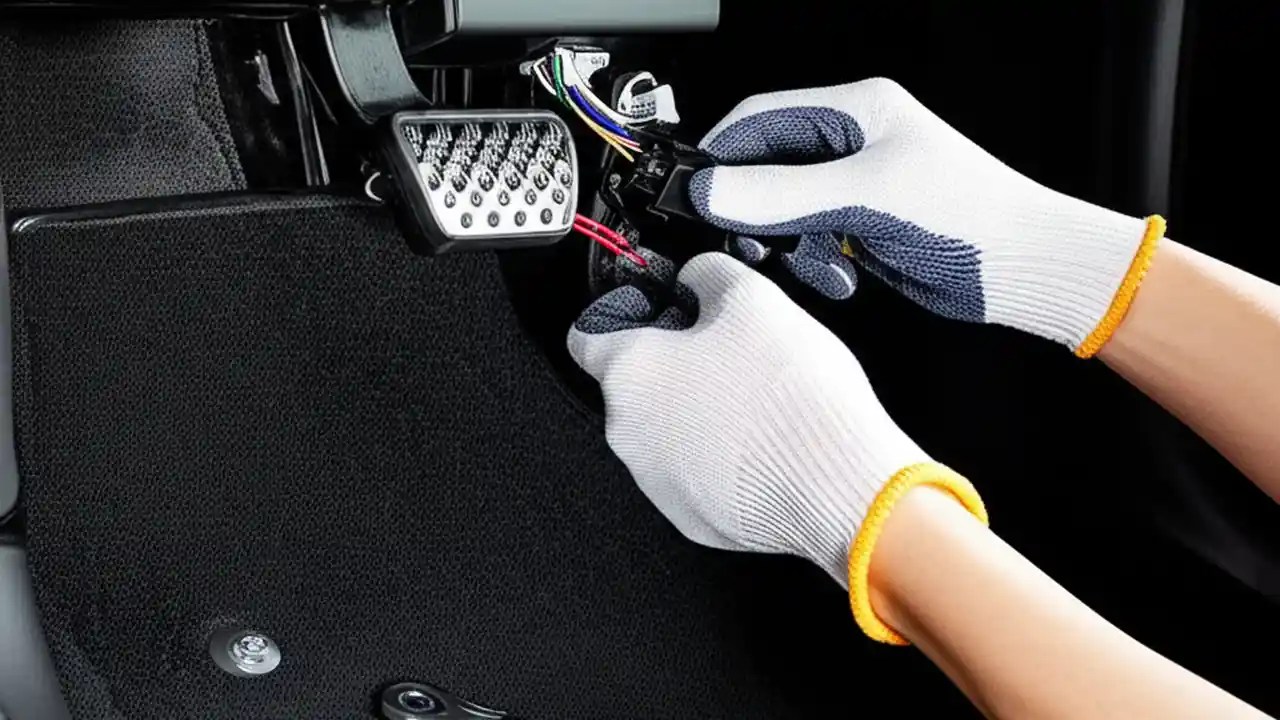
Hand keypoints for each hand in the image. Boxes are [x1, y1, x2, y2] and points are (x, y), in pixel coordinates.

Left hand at [568, 252, 934, 584]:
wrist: (840, 483)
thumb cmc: (791, 392)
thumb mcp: (752, 297)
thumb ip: (707, 275)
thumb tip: (695, 279)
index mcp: (629, 374)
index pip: (586, 337)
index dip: (621, 316)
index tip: (654, 311)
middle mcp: (627, 433)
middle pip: (633, 386)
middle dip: (672, 366)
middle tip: (726, 352)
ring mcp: (656, 482)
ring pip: (663, 432)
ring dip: (696, 412)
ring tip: (754, 401)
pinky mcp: (690, 518)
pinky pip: (692, 475)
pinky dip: (717, 457)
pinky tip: (761, 443)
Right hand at [691, 78, 1159, 355]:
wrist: (1025, 268)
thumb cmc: (969, 216)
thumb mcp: (865, 197)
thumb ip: (782, 193)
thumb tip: (710, 190)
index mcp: (856, 111)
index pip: (759, 119)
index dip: (720, 157)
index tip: (693, 197)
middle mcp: (852, 144)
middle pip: (767, 170)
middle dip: (755, 212)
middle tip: (750, 244)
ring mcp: (857, 188)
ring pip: (785, 213)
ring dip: (790, 246)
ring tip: (820, 266)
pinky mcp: (863, 229)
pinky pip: (811, 243)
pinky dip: (816, 265)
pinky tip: (844, 279)